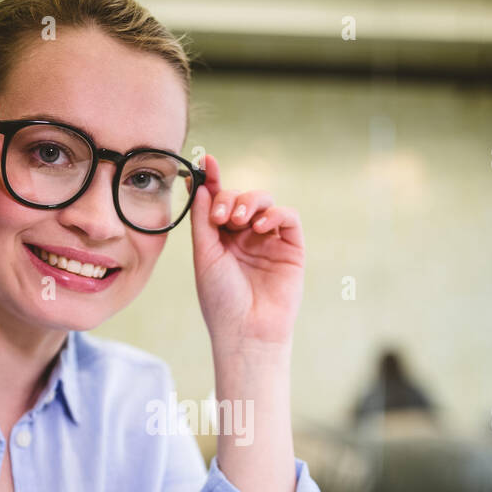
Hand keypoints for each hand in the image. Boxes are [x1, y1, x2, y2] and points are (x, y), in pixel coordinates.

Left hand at [189, 154, 304, 352]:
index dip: (214, 181)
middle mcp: (244, 236)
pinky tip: (261, 225)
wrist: (246, 330)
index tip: (206, 161)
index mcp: (221, 238)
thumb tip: (201, 185)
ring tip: (240, 221)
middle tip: (222, 217)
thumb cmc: (221, 300)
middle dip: (230, 198)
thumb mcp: (204, 256)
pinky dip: (275, 214)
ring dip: (250, 203)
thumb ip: (203, 220)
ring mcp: (268, 241)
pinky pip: (287, 217)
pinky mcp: (291, 247)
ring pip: (263, 202)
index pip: (218, 202)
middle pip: (240, 197)